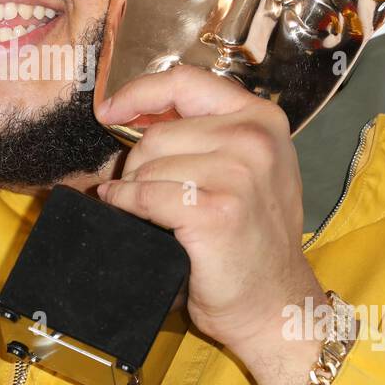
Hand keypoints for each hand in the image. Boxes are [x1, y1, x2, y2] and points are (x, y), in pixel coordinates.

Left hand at [94, 64, 327, 384]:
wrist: (273, 304)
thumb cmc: (250, 238)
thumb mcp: (245, 168)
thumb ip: (206, 133)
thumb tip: (132, 113)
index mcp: (262, 119)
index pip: (185, 81)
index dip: (139, 93)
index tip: (110, 111)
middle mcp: (254, 139)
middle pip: (158, 134)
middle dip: (141, 167)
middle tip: (159, 199)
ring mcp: (238, 173)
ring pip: (147, 166)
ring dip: (138, 193)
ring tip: (165, 218)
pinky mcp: (214, 210)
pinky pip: (142, 196)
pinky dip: (128, 207)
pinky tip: (140, 222)